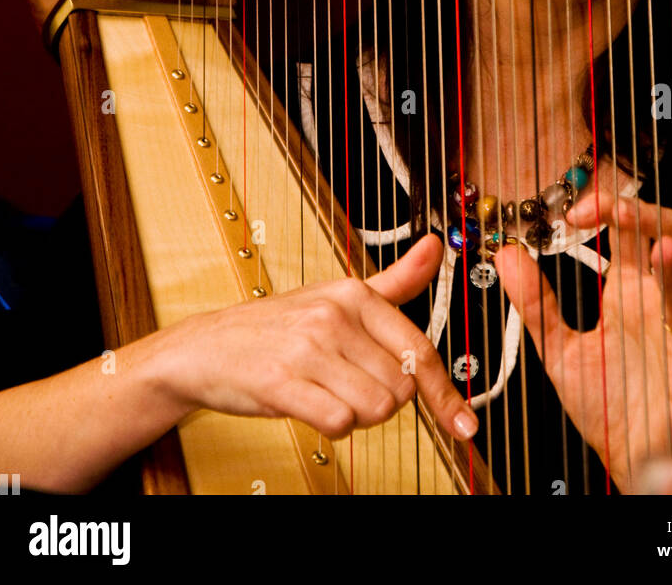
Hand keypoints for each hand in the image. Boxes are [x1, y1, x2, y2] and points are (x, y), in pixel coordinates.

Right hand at [148, 234, 477, 443]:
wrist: (207, 347)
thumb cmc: (280, 326)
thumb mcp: (340, 296)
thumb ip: (395, 280)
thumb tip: (437, 245)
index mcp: (354, 294)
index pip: (420, 349)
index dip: (445, 394)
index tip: (464, 423)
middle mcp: (333, 316)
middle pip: (401, 388)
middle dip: (383, 400)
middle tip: (351, 386)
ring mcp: (306, 348)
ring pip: (375, 408)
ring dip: (359, 415)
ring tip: (330, 394)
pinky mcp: (281, 383)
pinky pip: (338, 423)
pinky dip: (333, 426)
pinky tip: (313, 406)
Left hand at [494, 194, 671, 490]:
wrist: (623, 453)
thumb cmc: (603, 399)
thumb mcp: (558, 348)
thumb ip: (536, 302)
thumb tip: (506, 255)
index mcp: (629, 289)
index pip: (631, 229)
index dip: (610, 207)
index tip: (575, 212)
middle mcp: (657, 304)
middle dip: (653, 217)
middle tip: (619, 212)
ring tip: (661, 249)